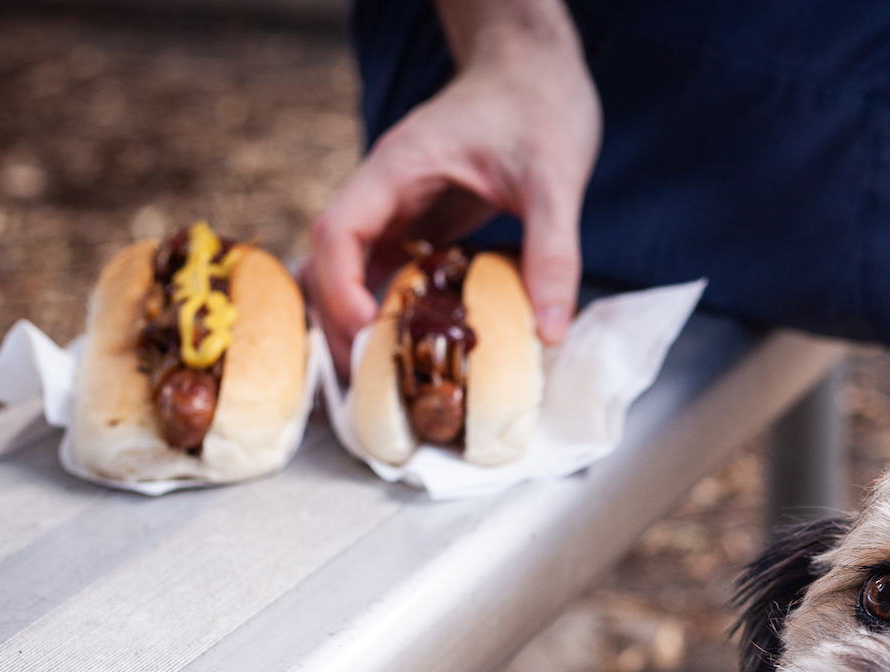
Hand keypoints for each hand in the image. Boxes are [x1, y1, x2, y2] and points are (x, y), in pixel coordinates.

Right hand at [304, 18, 600, 375]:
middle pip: (332, 262)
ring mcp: (399, 208)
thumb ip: (553, 253)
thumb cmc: (541, 105)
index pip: (338, 231)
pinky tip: (419, 351)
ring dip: (364, 323)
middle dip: (340, 322)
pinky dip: (397, 311)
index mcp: (398, 168)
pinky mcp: (421, 223)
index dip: (340, 289)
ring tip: (385, 382)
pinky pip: (392, 273)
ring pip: (356, 272)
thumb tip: (549, 332)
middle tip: (369, 385)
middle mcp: (386, 190)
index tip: (368, 338)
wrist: (536, 69)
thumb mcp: (557, 178)